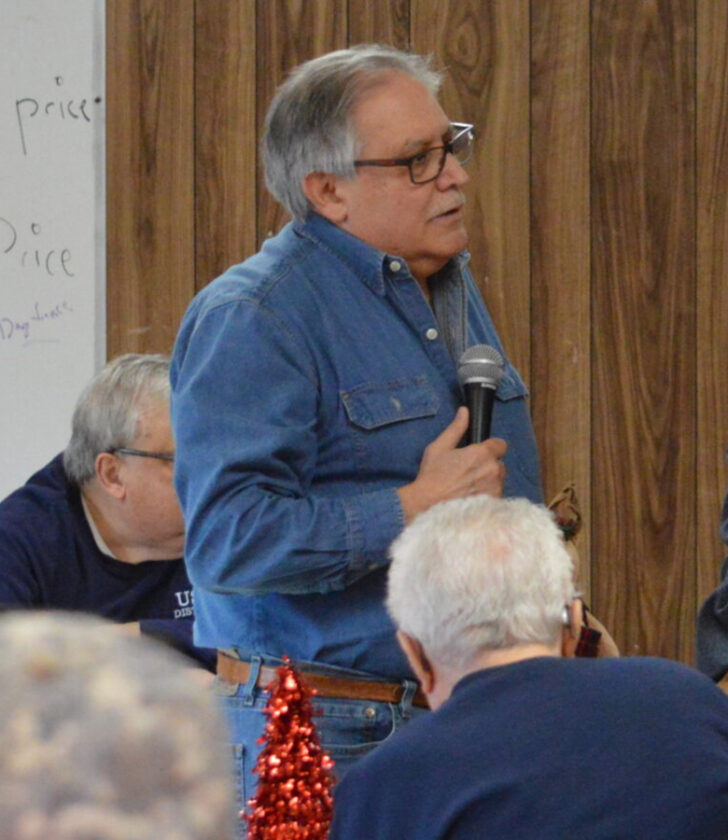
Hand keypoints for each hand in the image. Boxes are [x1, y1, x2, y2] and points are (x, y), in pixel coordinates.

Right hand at [397, 406, 506, 523]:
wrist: (428, 505)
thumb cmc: (432, 476)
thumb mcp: (439, 447)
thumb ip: (456, 428)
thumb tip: (465, 411)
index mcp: (482, 453)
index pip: (500, 445)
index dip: (490, 448)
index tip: (478, 455)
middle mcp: (493, 470)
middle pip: (499, 464)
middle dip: (488, 466)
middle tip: (469, 473)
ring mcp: (495, 488)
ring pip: (498, 480)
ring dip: (488, 481)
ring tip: (468, 487)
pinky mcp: (493, 503)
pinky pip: (495, 495)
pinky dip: (486, 496)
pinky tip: (471, 498)